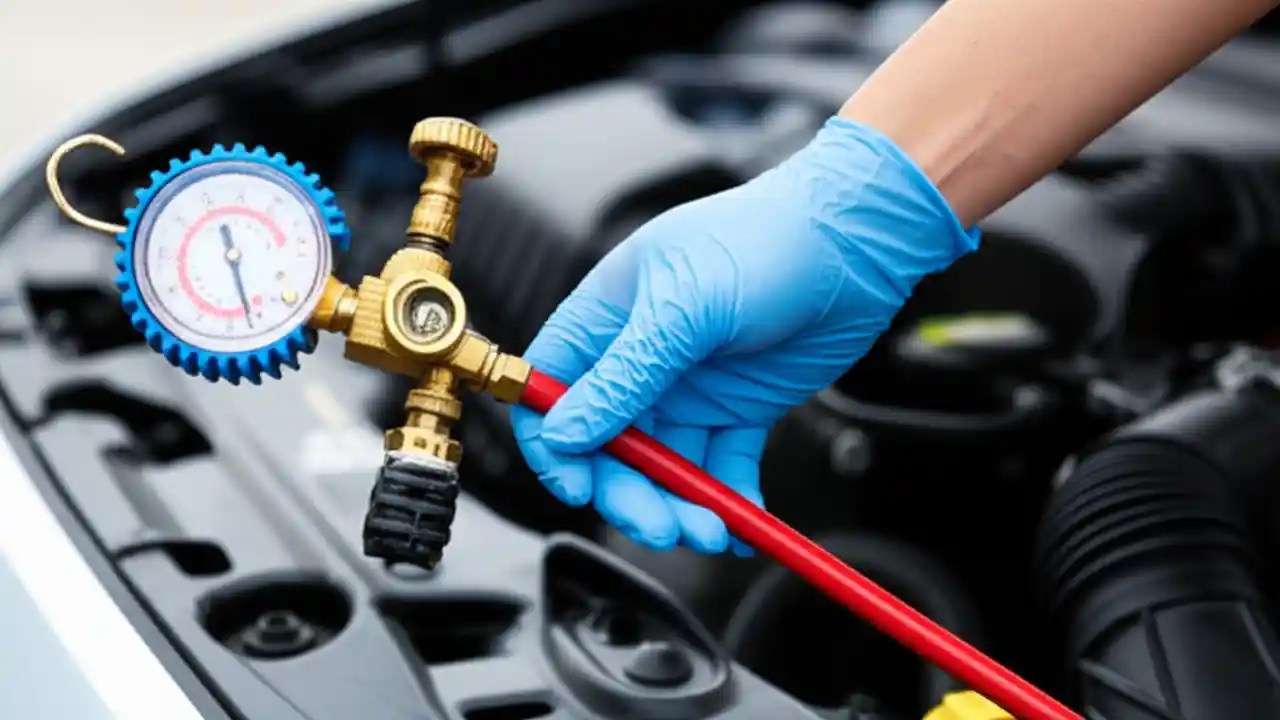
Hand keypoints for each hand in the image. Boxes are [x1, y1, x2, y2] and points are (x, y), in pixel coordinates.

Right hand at [510, 116, 978, 553]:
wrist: (857, 239)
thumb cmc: (767, 240)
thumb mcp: (686, 306)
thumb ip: (626, 374)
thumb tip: (565, 431)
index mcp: (608, 317)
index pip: (551, 389)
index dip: (553, 444)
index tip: (576, 487)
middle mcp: (640, 357)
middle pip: (608, 445)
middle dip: (630, 492)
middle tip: (660, 527)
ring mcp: (689, 387)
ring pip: (665, 467)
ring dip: (682, 506)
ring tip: (711, 531)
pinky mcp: (737, 409)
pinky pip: (722, 468)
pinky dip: (729, 502)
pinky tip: (741, 526)